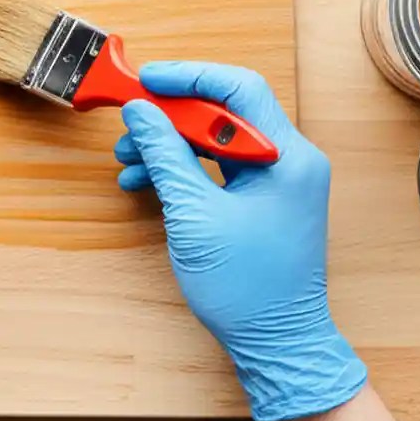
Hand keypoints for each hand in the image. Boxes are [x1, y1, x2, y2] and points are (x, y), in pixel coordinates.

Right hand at [115, 61, 365, 420]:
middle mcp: (290, 160)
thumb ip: (166, 156)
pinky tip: (147, 180)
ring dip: (171, 144)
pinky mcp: (266, 199)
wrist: (277, 343)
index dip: (188, 77)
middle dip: (171, 115)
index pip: (238, 89)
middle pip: (225, 113)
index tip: (146, 81)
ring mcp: (280, 180)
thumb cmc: (247, 288)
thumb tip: (140, 113)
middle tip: (129, 120)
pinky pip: (222, 167)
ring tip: (128, 158)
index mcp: (286, 157)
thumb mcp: (194, 216)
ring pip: (218, 140)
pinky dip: (185, 169)